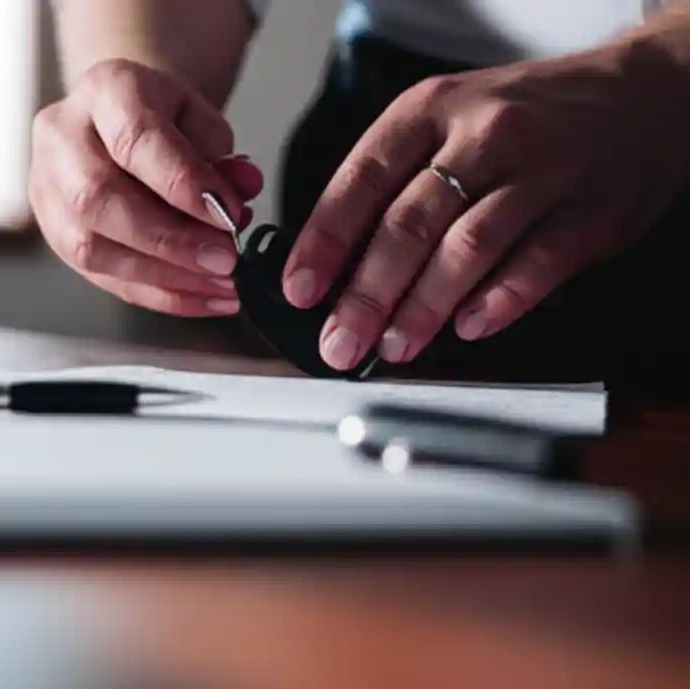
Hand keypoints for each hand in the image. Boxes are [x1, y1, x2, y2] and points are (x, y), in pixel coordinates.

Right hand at [30, 59, 264, 316]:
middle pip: (98, 197)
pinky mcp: (52, 231)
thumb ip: (221, 155)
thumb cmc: (162, 119)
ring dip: (163, 275)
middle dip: (169, 239)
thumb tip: (242, 189)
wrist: (119, 121)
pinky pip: (100, 275)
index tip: (230, 215)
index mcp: (103, 90)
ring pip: (90, 247)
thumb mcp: (200, 119)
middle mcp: (61, 137)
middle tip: (224, 259)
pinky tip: (198, 297)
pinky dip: (155, 293)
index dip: (183, 184)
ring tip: (218, 285)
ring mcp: (47, 188)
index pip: (134, 141)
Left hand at [283, 40, 689, 369]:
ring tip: (394, 345)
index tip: (300, 289)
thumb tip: (337, 262)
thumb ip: (397, 180)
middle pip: (408, 224)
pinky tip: (469, 326)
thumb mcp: (448, 118)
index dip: (324, 241)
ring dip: (423, 307)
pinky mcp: (590, 209)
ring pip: (467, 247)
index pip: (361, 180)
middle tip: (340, 340)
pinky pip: (538, 262)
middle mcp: (482, 134)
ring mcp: (541, 171)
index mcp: (430, 110)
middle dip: (365, 294)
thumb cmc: (526, 114)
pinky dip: (499, 300)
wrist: (640, 92)